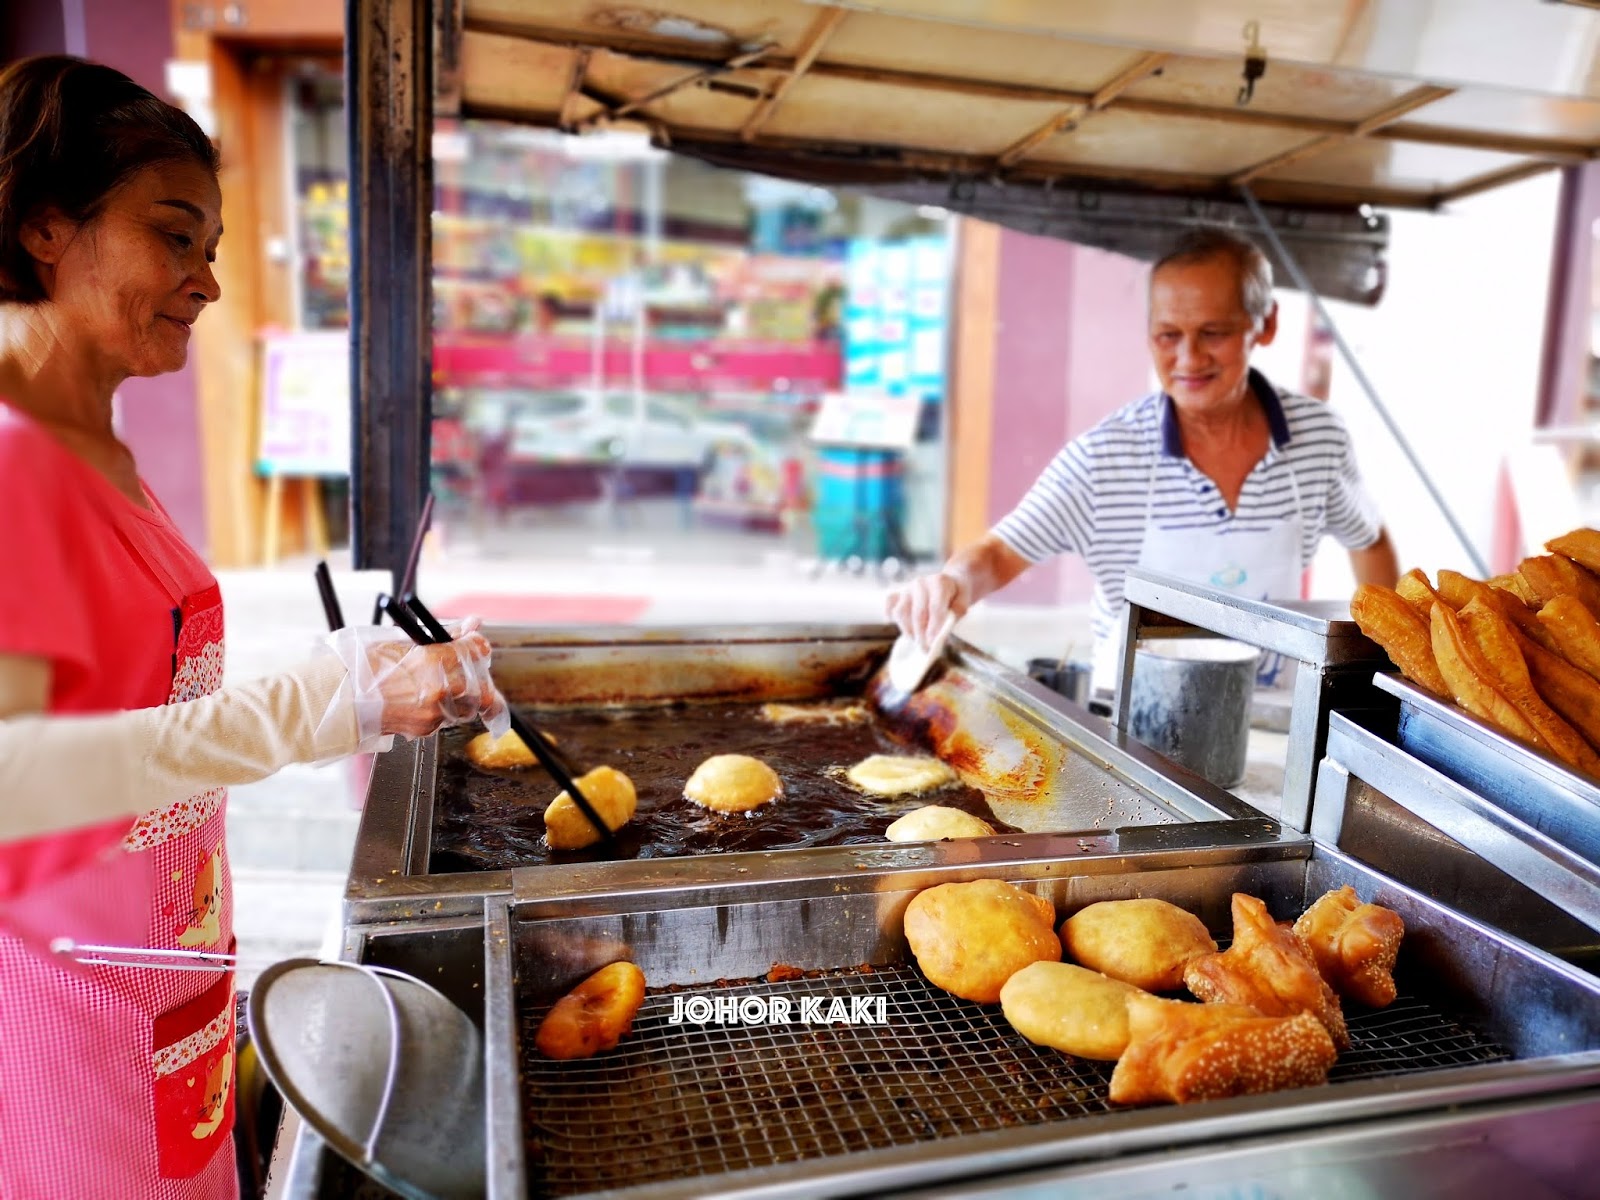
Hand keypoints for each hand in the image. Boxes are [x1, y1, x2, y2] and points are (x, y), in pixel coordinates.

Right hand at [370, 626, 501, 739]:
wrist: (344, 698)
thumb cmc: (367, 667)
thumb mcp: (405, 642)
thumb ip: (446, 635)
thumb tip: (472, 624)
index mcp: (432, 661)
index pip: (474, 651)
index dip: (478, 646)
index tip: (476, 645)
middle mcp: (439, 690)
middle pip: (483, 687)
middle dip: (480, 678)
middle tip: (470, 671)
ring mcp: (434, 713)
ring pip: (469, 706)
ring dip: (465, 696)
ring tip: (443, 686)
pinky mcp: (427, 729)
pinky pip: (448, 718)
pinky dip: (445, 709)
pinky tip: (427, 699)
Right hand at [886, 572, 967, 649]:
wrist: (947, 583)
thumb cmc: (956, 594)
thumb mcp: (964, 599)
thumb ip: (958, 611)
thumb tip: (946, 626)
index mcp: (939, 582)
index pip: (935, 608)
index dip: (934, 627)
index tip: (933, 643)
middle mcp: (920, 583)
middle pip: (918, 614)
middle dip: (922, 635)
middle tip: (926, 649)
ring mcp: (907, 589)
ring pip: (901, 613)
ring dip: (908, 630)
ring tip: (917, 640)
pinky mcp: (897, 595)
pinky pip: (890, 606)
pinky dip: (891, 618)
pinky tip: (901, 626)